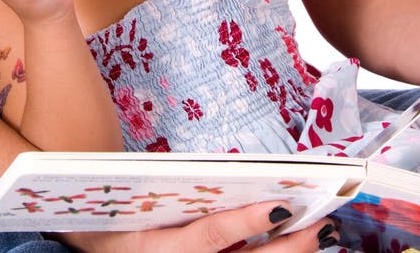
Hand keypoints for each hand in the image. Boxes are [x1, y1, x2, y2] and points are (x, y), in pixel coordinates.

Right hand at [61, 202, 339, 250]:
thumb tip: (237, 173)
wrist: (99, 248)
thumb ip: (187, 189)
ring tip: (317, 234)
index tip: (283, 205)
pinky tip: (292, 247)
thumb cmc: (122, 217)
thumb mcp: (146, 198)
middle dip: (288, 248)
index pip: (212, 236)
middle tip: (320, 223)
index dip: (248, 221)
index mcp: (160, 248)